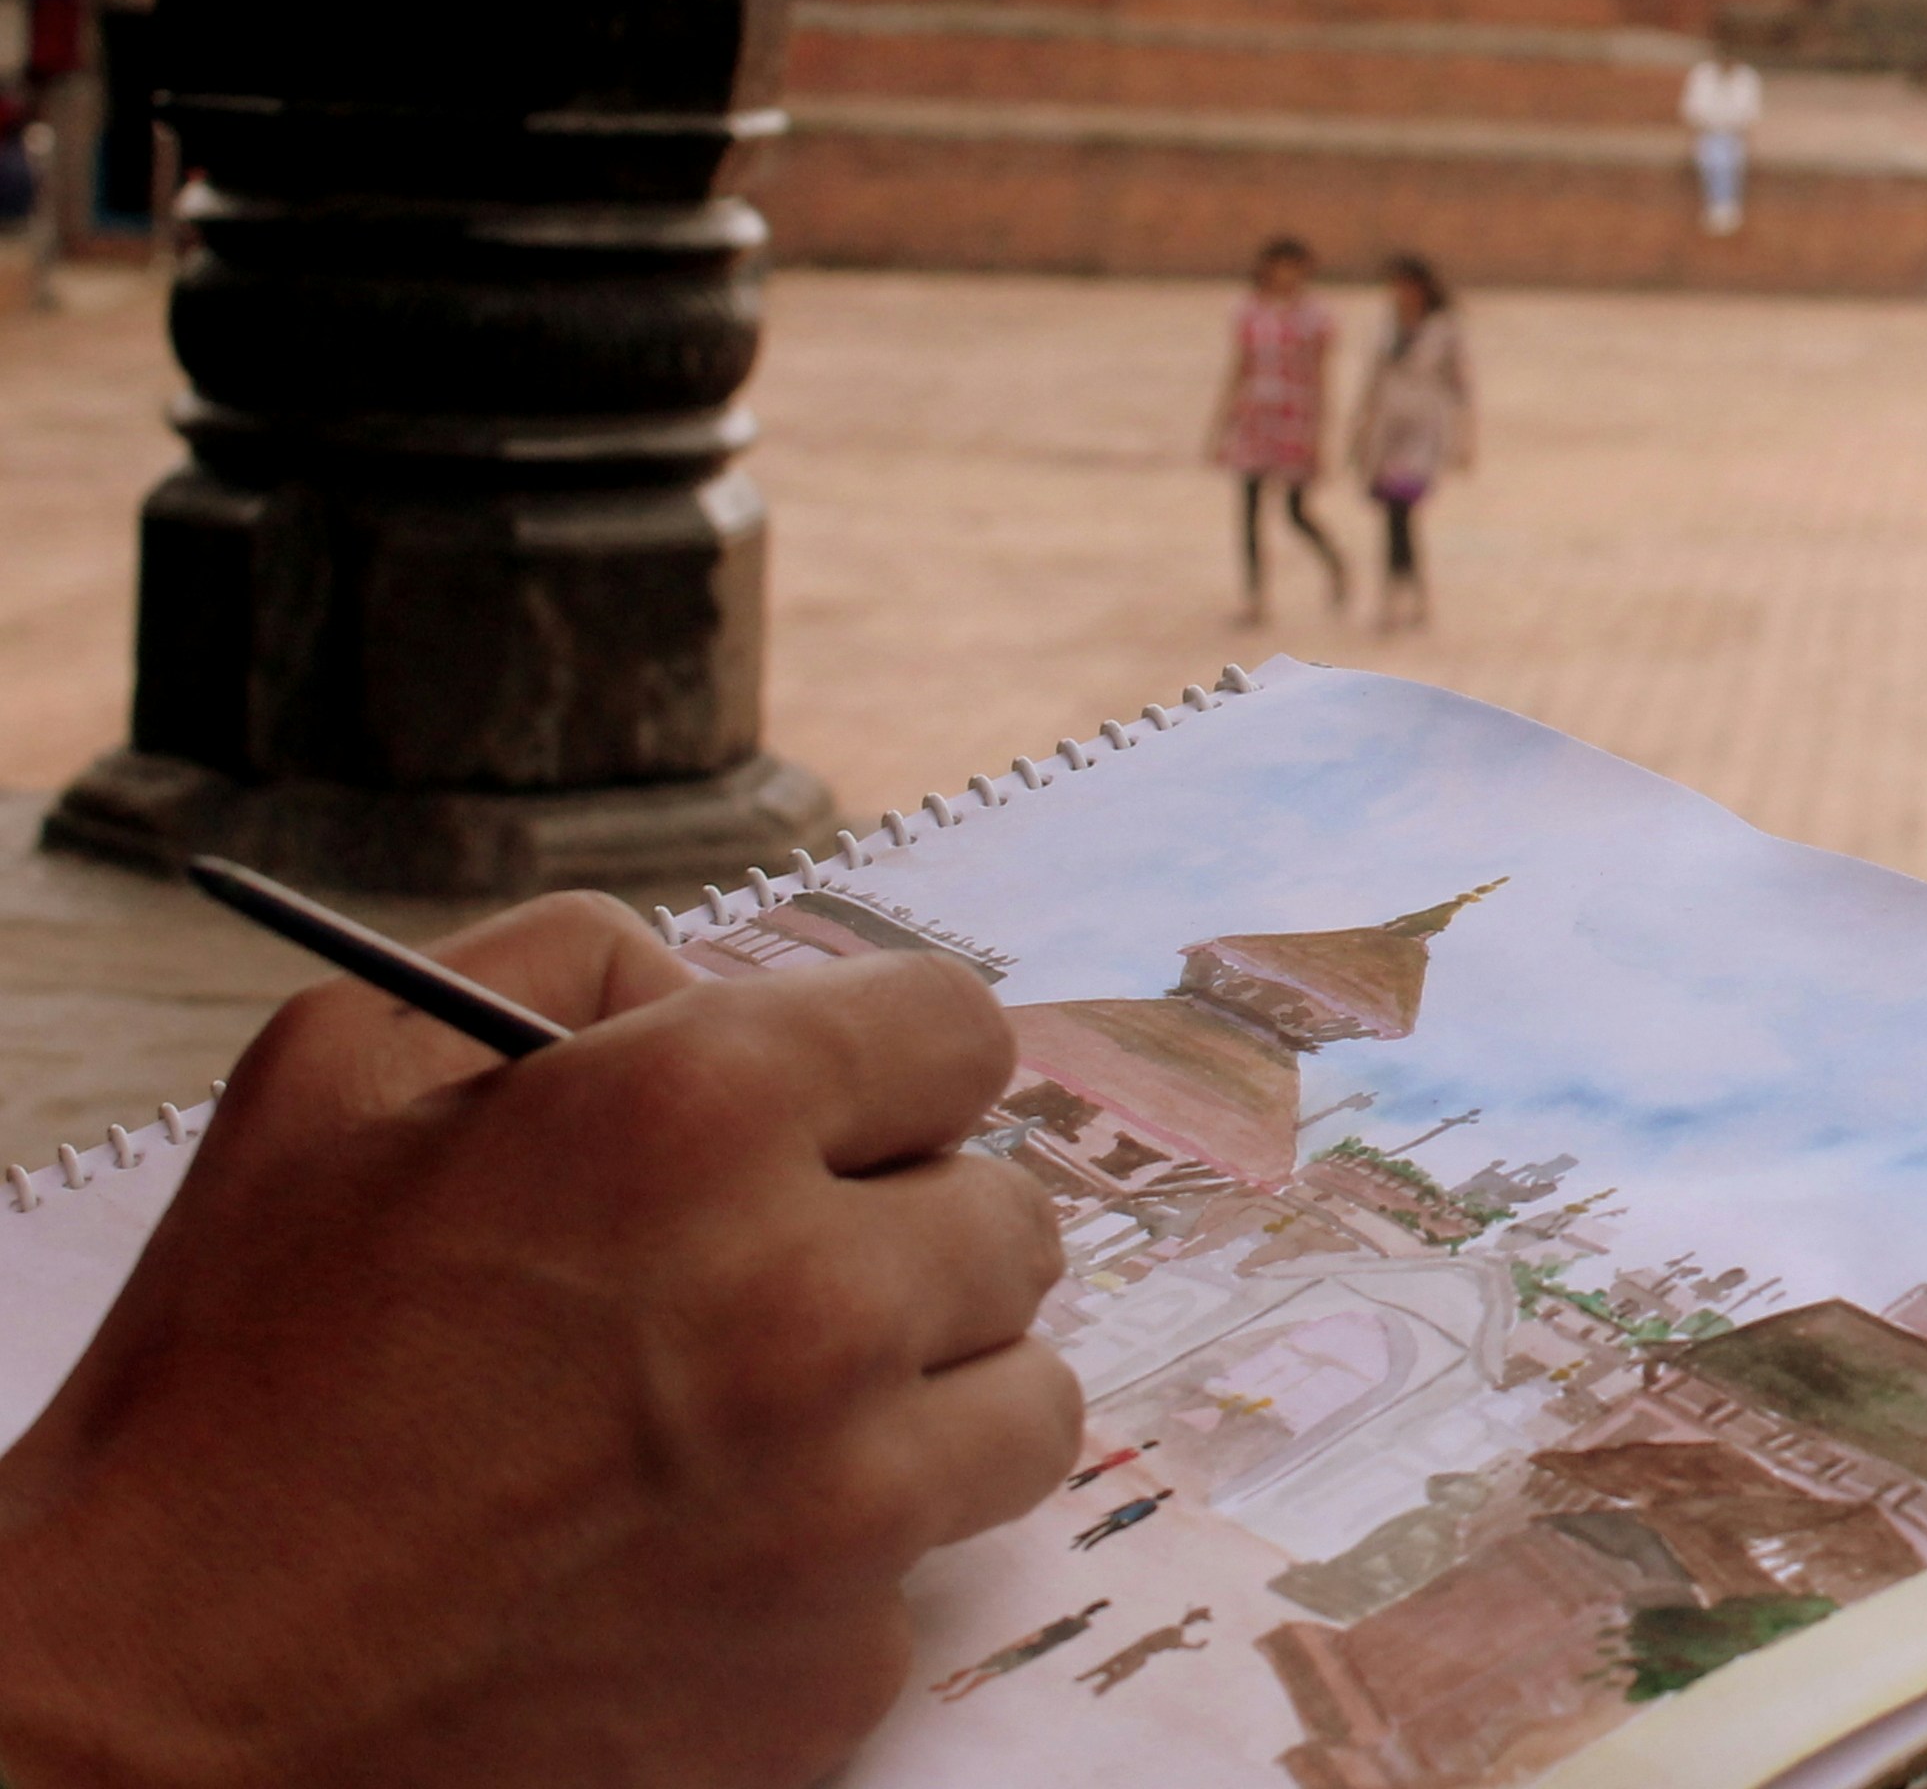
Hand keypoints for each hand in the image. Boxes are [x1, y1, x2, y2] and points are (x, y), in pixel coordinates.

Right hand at [0, 896, 1078, 1788]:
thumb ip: (570, 968)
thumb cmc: (230, 1387)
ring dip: (923, 1399)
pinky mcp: (838, 1675)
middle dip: (901, 1238)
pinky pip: (920, 1574)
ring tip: (762, 1420)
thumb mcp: (340, 1076)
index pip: (963, 1034)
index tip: (835, 1124)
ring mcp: (844, 1510)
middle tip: (765, 1285)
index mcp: (702, 1119)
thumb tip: (722, 982)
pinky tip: (687, 1559)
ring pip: (1022, 1403)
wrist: (148, 1715)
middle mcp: (811, 1306)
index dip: (886, 1074)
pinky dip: (836, 1566)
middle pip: (1010, 1224)